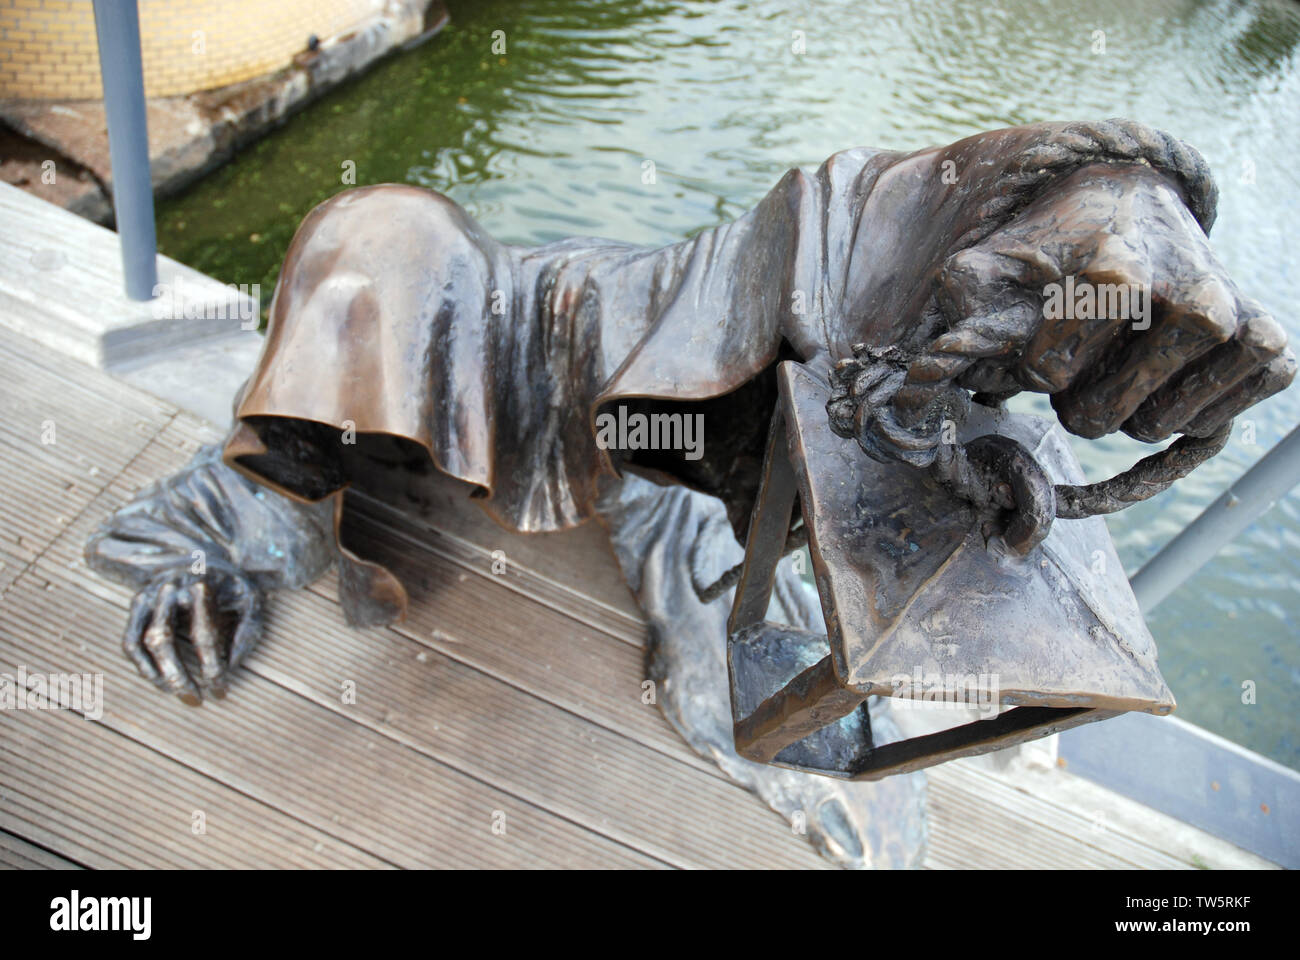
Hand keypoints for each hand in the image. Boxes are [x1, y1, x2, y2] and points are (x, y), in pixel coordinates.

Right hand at [121, 566, 262, 703]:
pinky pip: (129, 641)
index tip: (221, 692)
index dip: (211, 667)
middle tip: (197, 700)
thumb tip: (232, 666)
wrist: (207, 553)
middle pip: (162, 639)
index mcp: (200, 585)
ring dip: (158, 675)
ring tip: (181, 695)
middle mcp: (167, 590)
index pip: (202, 634)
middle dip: (178, 676)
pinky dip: (142, 666)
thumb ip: (247, 630)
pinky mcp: (137, 604)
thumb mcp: (253, 599)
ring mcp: (148, 596)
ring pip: (140, 642)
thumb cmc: (234, 582)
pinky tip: (161, 683)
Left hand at [904, 161, 1293, 441]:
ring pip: (1155, 429)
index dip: (1037, 364)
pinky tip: (1171, 367)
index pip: (1049, 378)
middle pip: (1102, 419)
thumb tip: (932, 372)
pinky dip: (1185, 410)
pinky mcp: (1270, 347)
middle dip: (1080, 394)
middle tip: (1088, 347)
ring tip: (1125, 352)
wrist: (1128, 202)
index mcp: (1116, 275)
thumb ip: (961, 309)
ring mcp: (1238, 320)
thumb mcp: (992, 264)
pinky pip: (1217, 423)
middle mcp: (1191, 294)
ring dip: (1129, 405)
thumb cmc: (1051, 247)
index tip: (1046, 330)